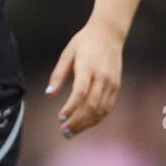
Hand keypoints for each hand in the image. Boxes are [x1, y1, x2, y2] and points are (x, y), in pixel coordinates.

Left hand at [45, 19, 123, 137]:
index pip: (81, 92)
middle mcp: (103, 77)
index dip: (71, 107)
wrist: (108, 34)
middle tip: (63, 131)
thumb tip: (49, 94)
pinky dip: (96, 118)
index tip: (60, 118)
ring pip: (101, 109)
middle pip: (92, 105)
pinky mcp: (116, 87)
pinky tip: (85, 124)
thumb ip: (58, 75)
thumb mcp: (67, 54)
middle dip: (77, 121)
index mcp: (88, 67)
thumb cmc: (83, 43)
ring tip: (71, 132)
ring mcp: (112, 83)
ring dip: (86, 123)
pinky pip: (108, 107)